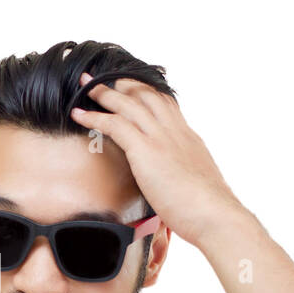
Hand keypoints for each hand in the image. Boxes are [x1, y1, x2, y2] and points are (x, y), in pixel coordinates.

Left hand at [69, 72, 245, 244]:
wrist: (214, 215)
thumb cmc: (208, 210)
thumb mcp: (198, 183)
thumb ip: (184, 176)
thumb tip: (177, 185)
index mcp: (188, 138)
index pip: (167, 105)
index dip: (148, 93)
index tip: (134, 87)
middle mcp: (175, 132)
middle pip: (148, 95)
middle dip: (125, 83)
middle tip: (106, 77)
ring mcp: (161, 138)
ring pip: (129, 103)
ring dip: (104, 92)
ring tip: (86, 85)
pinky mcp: (146, 150)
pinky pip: (114, 124)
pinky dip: (94, 117)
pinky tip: (79, 115)